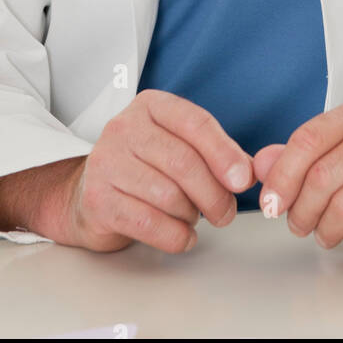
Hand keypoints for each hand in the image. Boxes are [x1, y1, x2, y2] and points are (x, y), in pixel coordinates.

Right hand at [55, 91, 254, 253]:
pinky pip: (149, 223)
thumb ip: (217, 154)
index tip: (244, 180)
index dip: (225, 153)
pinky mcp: (98, 200)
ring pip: (168, 195)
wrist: (92, 193)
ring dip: (192, 215)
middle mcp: (124, 127)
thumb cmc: (146, 168)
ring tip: (193, 217)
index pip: (195, 123)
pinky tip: (183, 236)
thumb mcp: (180, 145)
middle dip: (214, 194)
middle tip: (226, 213)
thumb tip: (250, 172)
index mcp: (151, 106)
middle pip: (184, 162)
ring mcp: (106, 162)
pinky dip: (175, 236)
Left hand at [253, 101, 342, 251]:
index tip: (270, 202)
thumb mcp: (337, 152)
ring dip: (323, 229)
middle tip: (297, 224)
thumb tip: (259, 165)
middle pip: (320, 178)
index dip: (281, 176)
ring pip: (341, 208)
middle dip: (300, 210)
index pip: (307, 140)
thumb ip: (294, 157)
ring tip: (325, 231)